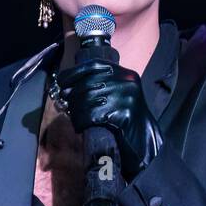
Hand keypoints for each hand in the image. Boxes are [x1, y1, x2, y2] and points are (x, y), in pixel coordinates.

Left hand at [55, 57, 161, 181]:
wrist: (143, 139)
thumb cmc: (124, 118)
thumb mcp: (117, 94)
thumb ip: (99, 86)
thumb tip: (68, 88)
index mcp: (125, 74)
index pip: (94, 65)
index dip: (74, 73)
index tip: (61, 82)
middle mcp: (127, 81)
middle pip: (88, 84)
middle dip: (73, 96)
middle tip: (66, 105)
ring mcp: (127, 97)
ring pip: (88, 100)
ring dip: (76, 111)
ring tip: (75, 118)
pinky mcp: (124, 113)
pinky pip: (93, 116)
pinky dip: (82, 122)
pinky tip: (81, 126)